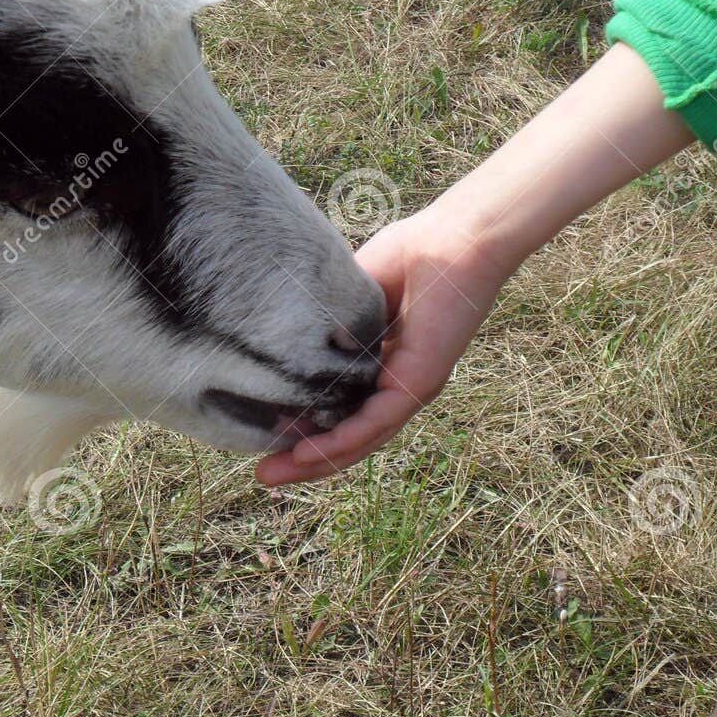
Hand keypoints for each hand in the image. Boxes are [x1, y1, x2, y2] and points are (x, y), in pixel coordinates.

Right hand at [255, 208, 512, 485]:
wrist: (453, 240)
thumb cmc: (411, 254)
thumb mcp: (352, 294)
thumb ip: (328, 322)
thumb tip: (292, 342)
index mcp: (383, 364)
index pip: (342, 407)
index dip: (306, 424)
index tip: (265, 433)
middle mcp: (397, 384)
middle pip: (348, 434)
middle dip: (303, 457)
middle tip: (263, 475)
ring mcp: (410, 388)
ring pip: (359, 438)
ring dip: (315, 461)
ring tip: (273, 475)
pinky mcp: (419, 384)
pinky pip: (375, 422)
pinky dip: (340, 440)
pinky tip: (307, 454)